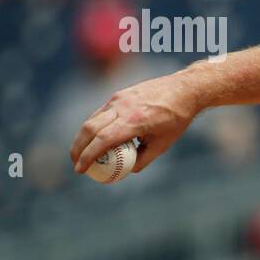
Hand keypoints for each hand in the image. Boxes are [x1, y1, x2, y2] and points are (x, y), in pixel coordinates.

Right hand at [71, 73, 200, 174]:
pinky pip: (100, 112)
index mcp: (135, 121)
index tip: (80, 169)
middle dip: (78, 148)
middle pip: (89, 129)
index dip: (88, 156)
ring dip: (82, 137)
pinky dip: (93, 126)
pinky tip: (93, 138)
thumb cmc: (176, 119)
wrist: (184, 89)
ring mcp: (118, 99)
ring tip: (80, 153)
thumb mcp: (163, 144)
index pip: (103, 140)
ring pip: (92, 119)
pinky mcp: (118, 95)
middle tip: (75, 164)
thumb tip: (126, 170)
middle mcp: (122, 107)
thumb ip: (143, 159)